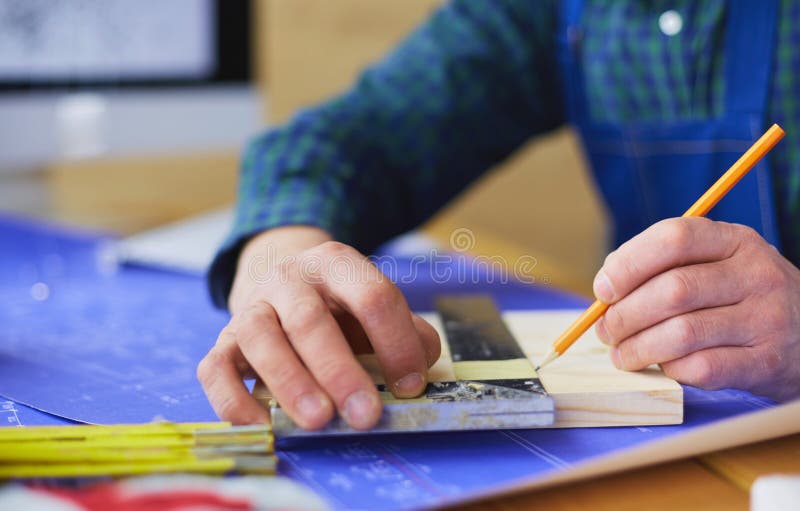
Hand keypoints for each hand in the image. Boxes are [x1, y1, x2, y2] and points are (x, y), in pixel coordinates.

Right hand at [197, 226, 440, 428]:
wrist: (280, 285)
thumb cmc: (338, 307)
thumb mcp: (373, 305)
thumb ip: (405, 332)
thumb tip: (418, 371)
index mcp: (336, 263)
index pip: (371, 296)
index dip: (395, 342)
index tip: (410, 387)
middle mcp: (289, 279)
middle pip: (310, 320)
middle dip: (340, 371)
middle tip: (365, 415)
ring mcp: (251, 307)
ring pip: (261, 338)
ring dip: (290, 382)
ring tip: (318, 421)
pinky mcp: (223, 340)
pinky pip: (215, 368)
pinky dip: (234, 400)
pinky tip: (263, 427)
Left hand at [593, 217, 799, 400]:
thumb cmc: (741, 297)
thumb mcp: (716, 265)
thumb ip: (665, 267)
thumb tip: (606, 286)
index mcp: (736, 241)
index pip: (674, 238)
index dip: (628, 264)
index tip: (603, 289)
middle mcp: (756, 274)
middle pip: (672, 290)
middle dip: (624, 314)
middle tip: (606, 331)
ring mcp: (766, 319)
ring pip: (682, 333)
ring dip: (638, 348)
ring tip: (623, 354)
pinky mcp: (767, 363)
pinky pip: (702, 368)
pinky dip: (670, 370)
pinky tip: (663, 367)